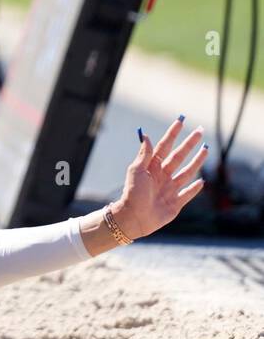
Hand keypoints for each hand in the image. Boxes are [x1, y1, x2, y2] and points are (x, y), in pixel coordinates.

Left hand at [112, 117, 207, 238]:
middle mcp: (162, 176)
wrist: (133, 217)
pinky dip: (195, 189)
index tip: (181, 120)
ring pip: (187, 172)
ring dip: (197, 161)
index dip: (173, 133)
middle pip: (179, 156)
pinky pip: (187, 194)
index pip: (165, 146)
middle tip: (201, 130)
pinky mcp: (175, 203)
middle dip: (190, 144)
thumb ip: (144, 155)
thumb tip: (147, 135)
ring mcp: (170, 189)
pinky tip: (202, 182)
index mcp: (152, 167)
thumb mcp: (136, 171)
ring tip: (206, 149)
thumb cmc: (132, 193)